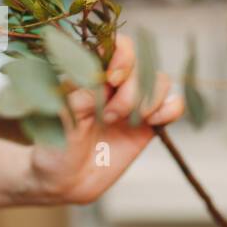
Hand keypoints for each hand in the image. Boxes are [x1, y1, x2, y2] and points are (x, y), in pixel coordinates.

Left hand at [26, 33, 183, 205]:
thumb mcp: (60, 121)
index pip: (115, 45)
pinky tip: (152, 123)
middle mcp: (114, 83)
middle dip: (131, 89)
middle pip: (142, 62)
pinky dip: (169, 109)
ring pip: (160, 81)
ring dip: (147, 101)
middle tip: (109, 116)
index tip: (112, 79)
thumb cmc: (52, 147)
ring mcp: (133, 102)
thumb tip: (103, 80)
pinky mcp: (149, 123)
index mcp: (90, 73)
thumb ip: (81, 98)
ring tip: (124, 122)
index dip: (122, 56)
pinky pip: (173, 105)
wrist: (64, 182)